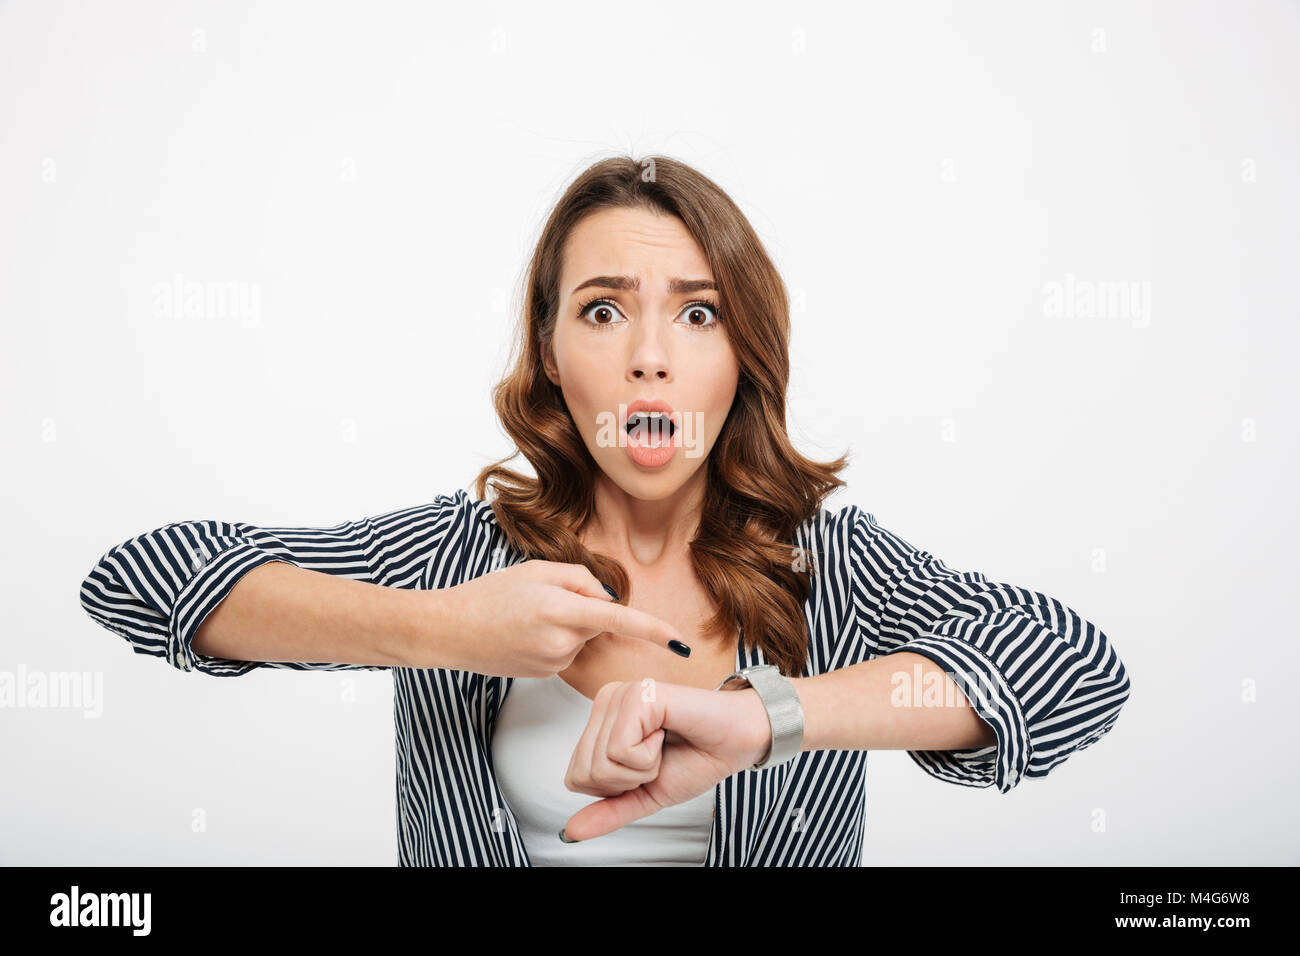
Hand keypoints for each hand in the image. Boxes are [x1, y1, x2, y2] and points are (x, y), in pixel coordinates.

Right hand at [416, 560, 689, 675]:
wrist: (449, 631)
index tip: (680, 642)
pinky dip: (554, 638)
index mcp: (561, 611)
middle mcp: (562, 642)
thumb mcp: (537, 570)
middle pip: (598, 620)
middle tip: (542, 597)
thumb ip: (581, 579)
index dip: (654, 630)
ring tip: (526, 616)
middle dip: (584, 606)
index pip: (620, 619)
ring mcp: (554, 663)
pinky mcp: (545, 674)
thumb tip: (607, 599)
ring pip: (581, 636)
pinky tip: (523, 633)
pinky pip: (566, 650)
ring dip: (566, 622)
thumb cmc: (489, 595)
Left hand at [559, 680, 772, 841]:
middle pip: (584, 772)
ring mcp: (621, 694)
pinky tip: (666, 734)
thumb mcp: (645, 794)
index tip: (647, 766)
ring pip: (600, 763)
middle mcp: (606, 701)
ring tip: (663, 745)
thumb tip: (571, 832)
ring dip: (641, 769)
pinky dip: (648, 757)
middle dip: (627, 781)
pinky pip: (621, 750)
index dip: (615, 788)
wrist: (738, 742)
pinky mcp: (639, 694)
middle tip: (657, 757)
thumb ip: (609, 810)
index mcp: (602, 720)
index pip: (574, 777)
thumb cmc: (696, 758)